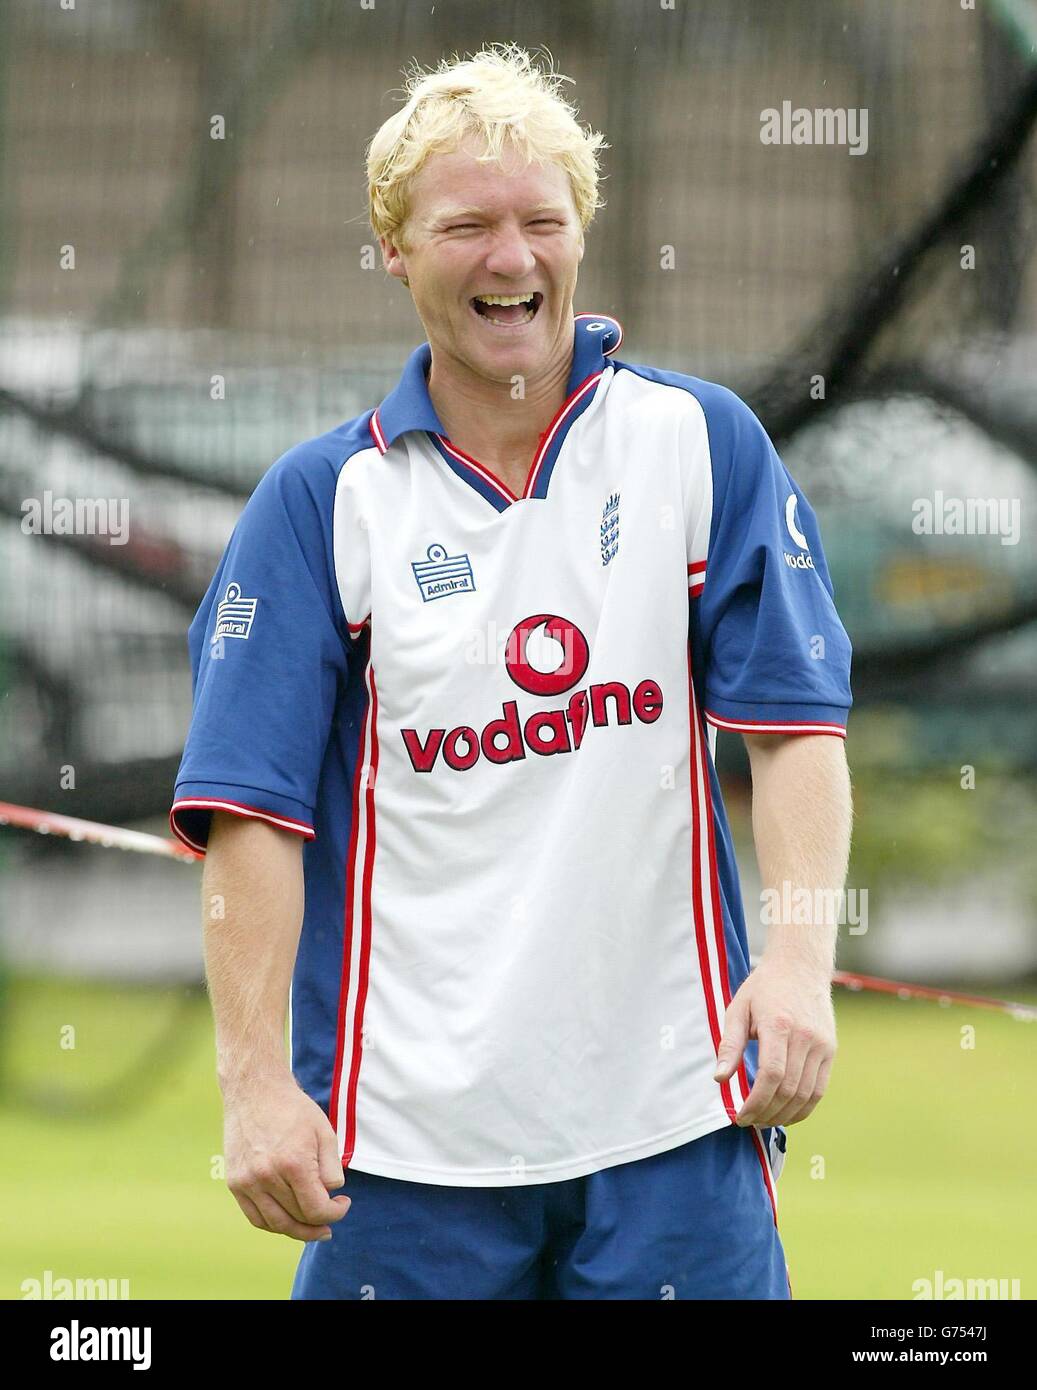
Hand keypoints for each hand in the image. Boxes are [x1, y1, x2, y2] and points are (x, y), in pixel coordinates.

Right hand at [223, 1074, 351, 1240]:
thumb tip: (331, 1193)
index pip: (316, 1209)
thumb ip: (332, 1167)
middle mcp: (267, 1176)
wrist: (254, 1090)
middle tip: (330, 1219)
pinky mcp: (235, 1182)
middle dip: (318, 1222)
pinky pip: (254, 1217)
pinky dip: (272, 1224)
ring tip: (312, 1227)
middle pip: (297, 1218)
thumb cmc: (293, 1108)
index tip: (343, 1204)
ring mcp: (247, 1181)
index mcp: (293, 1163)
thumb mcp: (324, 1131)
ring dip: (296, 1230)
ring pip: (275, 1223)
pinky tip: (288, 1220)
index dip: (335, 1213)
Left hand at [713, 955, 835, 1126]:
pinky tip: (786, 1114)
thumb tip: (719, 1079)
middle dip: (767, 1113)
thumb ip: (730, 1045)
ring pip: (806, 1095)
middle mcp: (805, 1037)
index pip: (771, 1076)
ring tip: (764, 1121)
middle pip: (788, 1089)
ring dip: (784, 1115)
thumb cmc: (764, 988)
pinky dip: (803, 1108)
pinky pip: (819, 1090)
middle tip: (749, 1122)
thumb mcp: (738, 1009)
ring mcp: (822, 1045)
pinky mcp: (831, 1050)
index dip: (755, 1102)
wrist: (800, 967)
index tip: (740, 1116)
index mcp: (779, 1025)